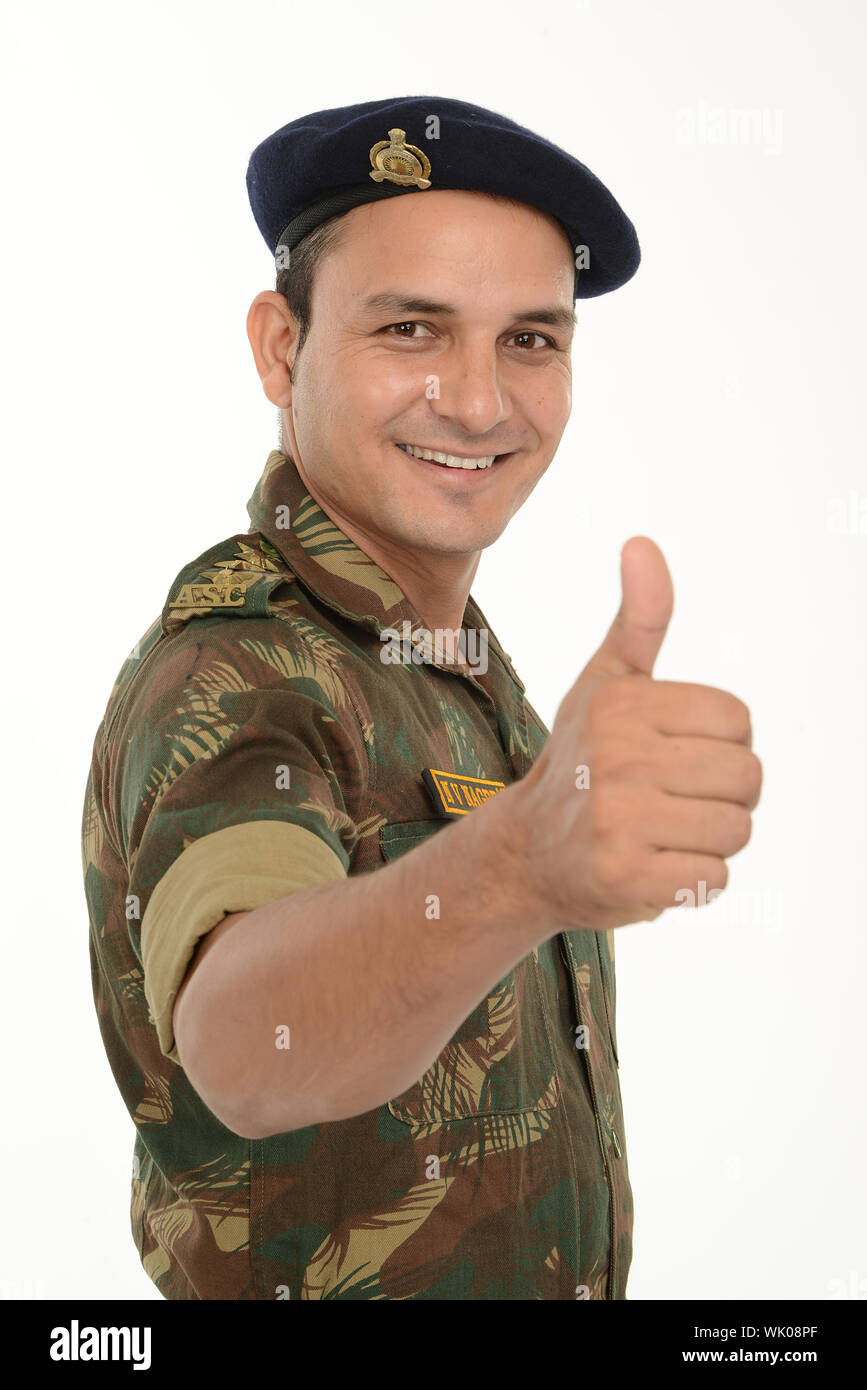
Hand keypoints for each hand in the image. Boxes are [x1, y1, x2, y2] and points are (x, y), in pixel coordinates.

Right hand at [519, 537, 762, 930]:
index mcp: (622, 703)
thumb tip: (642, 543)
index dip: (719, 744)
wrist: (527, 853)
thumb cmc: (581, 760)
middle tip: (670, 803)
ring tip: (661, 835)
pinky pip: (714, 880)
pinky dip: (693, 884)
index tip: (672, 756)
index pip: (739, 721)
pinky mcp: (624, 876)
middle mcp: (617, 756)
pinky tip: (651, 869)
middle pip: (748, 777)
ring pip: (737, 830)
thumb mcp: (607, 683)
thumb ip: (641, 618)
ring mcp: (619, 819)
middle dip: (721, 797)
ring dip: (710, 842)